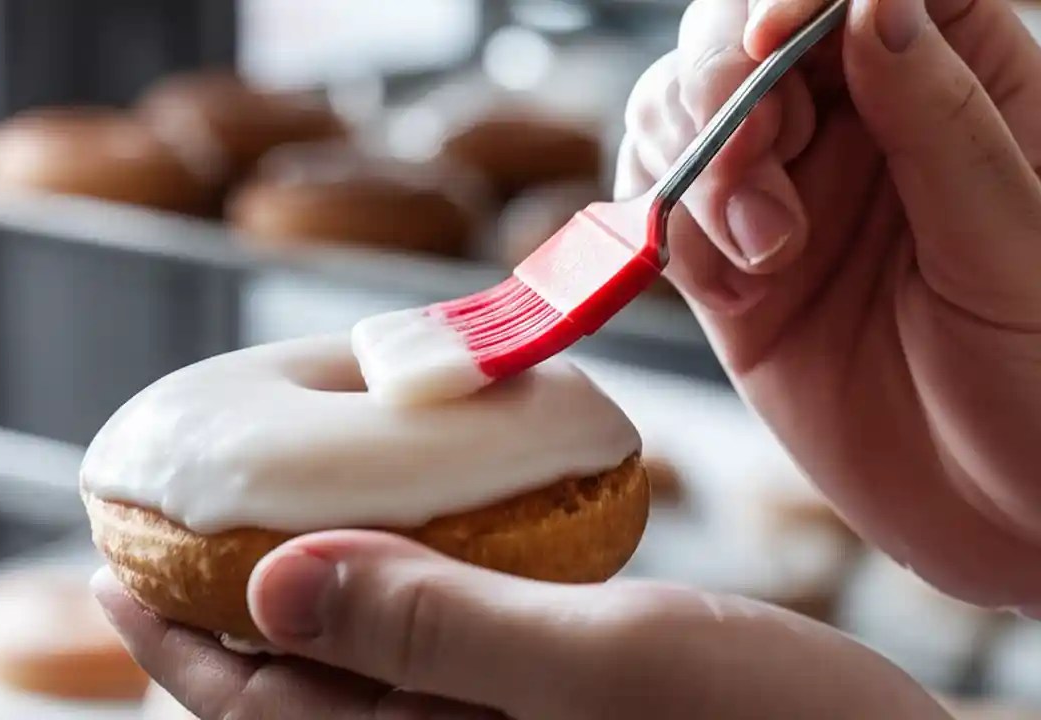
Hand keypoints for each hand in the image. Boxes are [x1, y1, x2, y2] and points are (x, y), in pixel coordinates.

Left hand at [95, 530, 947, 718]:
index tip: (108, 565)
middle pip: (289, 708)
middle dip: (215, 625)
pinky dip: (387, 614)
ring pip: (352, 691)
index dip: (169, 647)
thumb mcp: (607, 665)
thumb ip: (436, 626)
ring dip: (296, 612)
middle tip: (163, 534)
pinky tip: (389, 557)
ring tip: (260, 530)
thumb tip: (270, 585)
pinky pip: (427, 676)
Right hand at [618, 0, 1040, 610]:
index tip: (775, 35)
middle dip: (725, 86)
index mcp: (960, 85)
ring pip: (680, 113)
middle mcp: (860, 127)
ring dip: (695, 167)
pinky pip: (655, 211)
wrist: (996, 519)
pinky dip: (664, 233)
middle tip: (757, 157)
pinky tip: (731, 286)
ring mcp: (784, 195)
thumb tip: (873, 3)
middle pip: (743, 34)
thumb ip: (939, 121)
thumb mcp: (1011, 245)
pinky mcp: (726, 269)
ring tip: (762, 253)